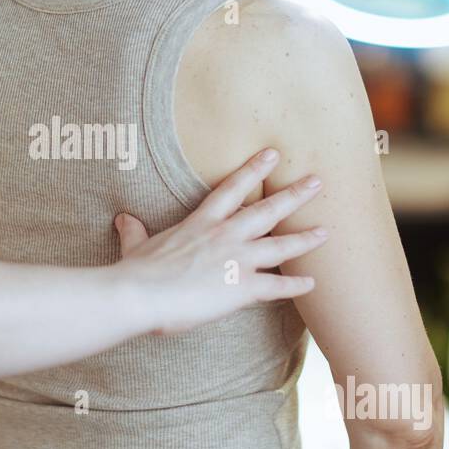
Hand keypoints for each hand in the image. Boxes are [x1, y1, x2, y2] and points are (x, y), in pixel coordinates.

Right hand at [113, 148, 325, 333]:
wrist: (139, 295)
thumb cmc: (136, 272)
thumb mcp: (134, 245)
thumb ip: (133, 231)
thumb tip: (123, 219)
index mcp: (200, 223)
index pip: (232, 188)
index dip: (253, 169)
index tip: (272, 154)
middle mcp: (225, 236)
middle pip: (267, 210)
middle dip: (294, 195)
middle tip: (317, 181)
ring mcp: (237, 261)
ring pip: (281, 246)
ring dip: (305, 239)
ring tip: (326, 231)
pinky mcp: (242, 289)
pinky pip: (277, 287)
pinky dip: (296, 286)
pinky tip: (312, 284)